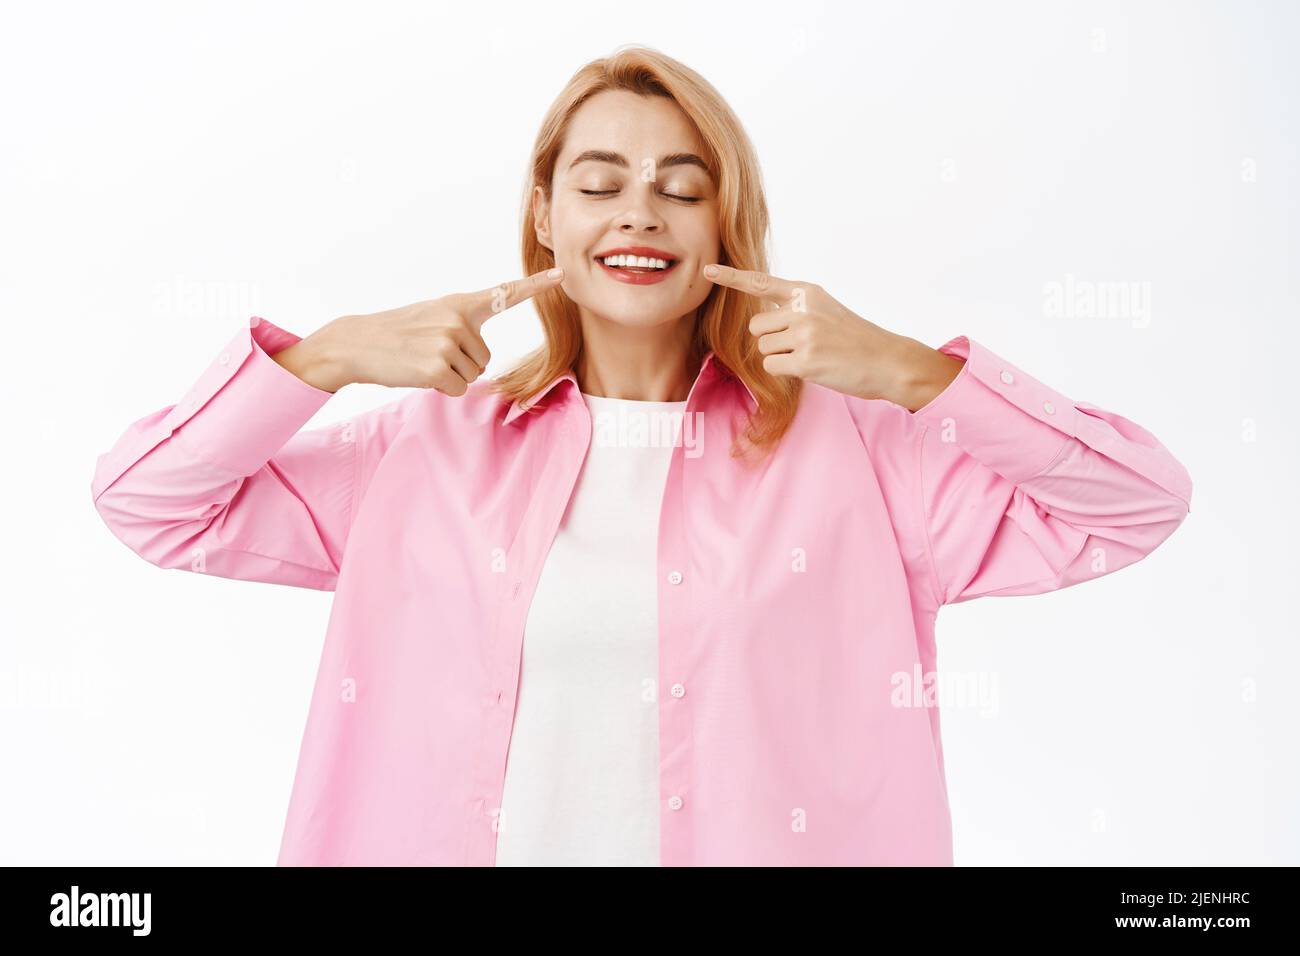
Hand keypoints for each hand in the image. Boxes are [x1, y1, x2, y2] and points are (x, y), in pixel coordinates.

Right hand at [291, 268, 564, 393]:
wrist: (355, 343)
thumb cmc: (397, 333)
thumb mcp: (431, 317)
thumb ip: (461, 326)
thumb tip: (480, 357)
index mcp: (459, 304)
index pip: (504, 293)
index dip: (535, 287)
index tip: (561, 275)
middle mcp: (457, 320)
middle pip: (484, 358)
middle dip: (460, 363)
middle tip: (427, 352)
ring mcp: (447, 343)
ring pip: (472, 375)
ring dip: (449, 375)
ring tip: (421, 359)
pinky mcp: (437, 368)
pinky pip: (457, 389)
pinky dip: (440, 388)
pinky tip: (418, 372)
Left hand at [701, 264, 963, 410]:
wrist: (888, 360)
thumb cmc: (855, 339)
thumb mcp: (826, 310)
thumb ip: (796, 308)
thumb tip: (761, 321)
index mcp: (807, 293)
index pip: (761, 282)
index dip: (731, 277)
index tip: (708, 270)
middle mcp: (803, 308)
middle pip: (757, 326)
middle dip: (772, 340)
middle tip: (804, 345)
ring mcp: (804, 333)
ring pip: (764, 348)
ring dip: (781, 357)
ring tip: (813, 355)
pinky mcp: (805, 359)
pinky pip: (772, 367)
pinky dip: (787, 372)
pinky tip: (813, 368)